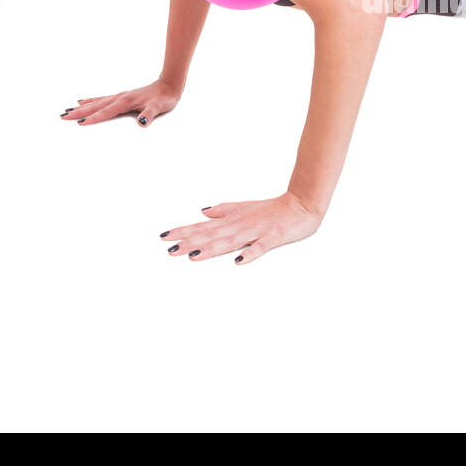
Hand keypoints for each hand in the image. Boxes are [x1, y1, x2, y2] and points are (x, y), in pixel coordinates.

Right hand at [60, 78, 180, 127]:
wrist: (169, 85)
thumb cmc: (164, 98)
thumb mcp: (159, 108)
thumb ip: (150, 115)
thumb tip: (142, 123)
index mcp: (126, 101)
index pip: (106, 112)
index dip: (93, 118)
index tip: (79, 124)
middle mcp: (119, 97)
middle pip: (96, 106)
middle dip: (79, 112)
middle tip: (62, 116)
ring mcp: (119, 96)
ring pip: (96, 102)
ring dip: (81, 107)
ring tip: (67, 110)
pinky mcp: (121, 96)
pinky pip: (101, 99)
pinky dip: (90, 100)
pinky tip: (82, 101)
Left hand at [160, 191, 322, 264]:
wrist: (302, 204)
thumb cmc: (273, 209)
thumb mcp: (244, 207)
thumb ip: (223, 210)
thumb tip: (203, 212)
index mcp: (232, 220)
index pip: (203, 226)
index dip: (184, 231)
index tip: (163, 237)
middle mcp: (240, 225)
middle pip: (212, 235)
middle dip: (191, 243)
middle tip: (171, 251)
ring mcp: (257, 231)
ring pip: (231, 241)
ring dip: (213, 249)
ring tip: (194, 257)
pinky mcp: (274, 237)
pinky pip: (260, 247)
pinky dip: (250, 253)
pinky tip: (239, 261)